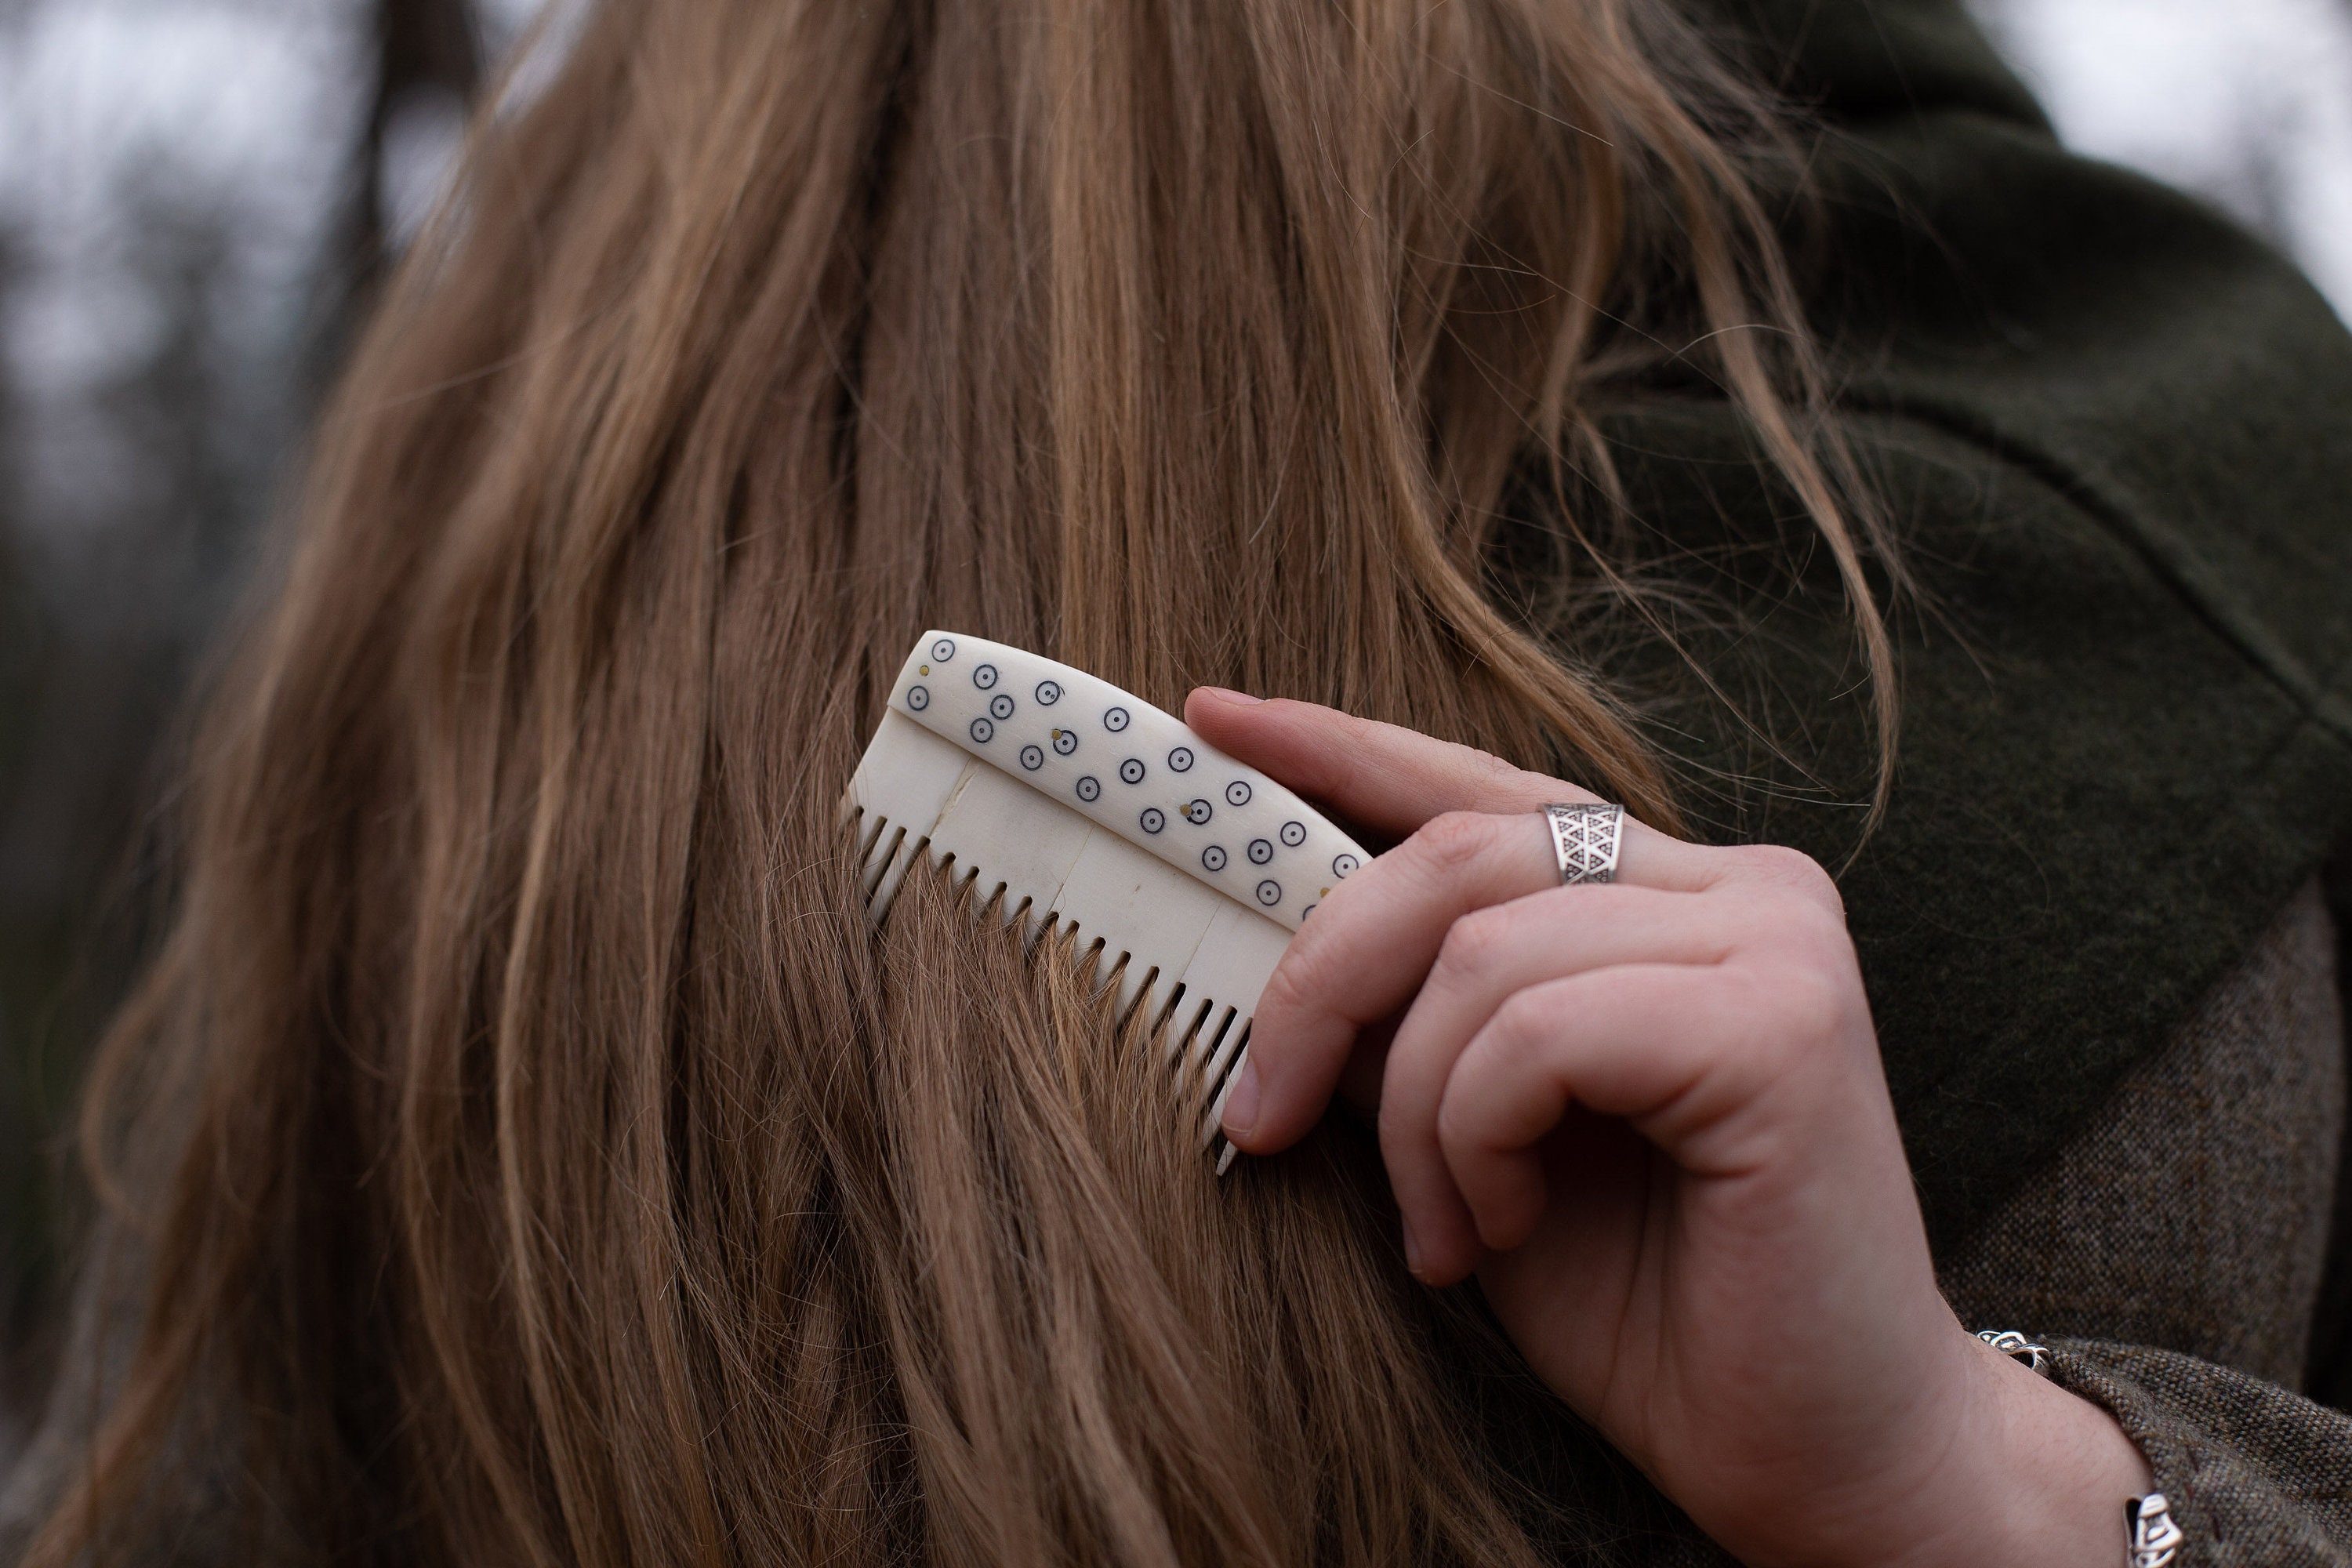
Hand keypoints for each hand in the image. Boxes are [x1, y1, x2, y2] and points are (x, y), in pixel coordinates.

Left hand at [1184, 690, 2151, 1567]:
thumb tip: (1267, 935)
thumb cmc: (1644, 1300)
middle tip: (1267, 1117)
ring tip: (1446, 1228)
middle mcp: (1738, 885)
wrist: (1814, 1454)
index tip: (1214, 722)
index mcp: (1670, 891)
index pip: (1479, 789)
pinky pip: (1537, 1032)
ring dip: (1413, 1115)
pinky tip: (1504, 1225)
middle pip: (1451, 856)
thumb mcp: (1477, 1131)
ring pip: (1480, 953)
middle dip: (1321, 987)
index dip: (1338, 749)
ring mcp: (1774, 938)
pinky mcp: (1785, 1019)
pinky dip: (1477, 1139)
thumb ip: (1411, 1018)